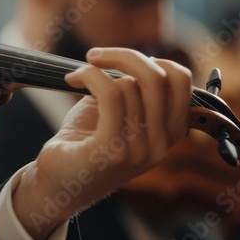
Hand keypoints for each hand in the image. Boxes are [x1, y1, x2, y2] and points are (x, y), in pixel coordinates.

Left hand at [12, 47, 190, 239]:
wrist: (56, 183)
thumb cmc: (84, 144)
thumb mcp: (117, 114)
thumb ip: (134, 90)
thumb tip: (133, 60)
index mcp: (168, 134)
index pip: (182, 82)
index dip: (155, 60)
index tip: (125, 61)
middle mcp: (159, 145)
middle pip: (158, 77)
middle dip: (125, 56)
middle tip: (95, 56)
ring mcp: (138, 150)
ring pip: (130, 85)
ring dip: (96, 69)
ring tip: (77, 75)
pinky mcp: (111, 150)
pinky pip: (110, 94)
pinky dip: (89, 76)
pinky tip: (72, 79)